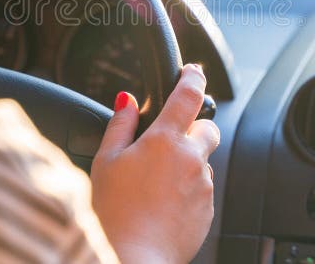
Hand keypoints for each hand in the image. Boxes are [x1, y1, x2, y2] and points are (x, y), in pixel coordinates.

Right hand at [91, 64, 219, 262]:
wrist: (134, 260)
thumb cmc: (114, 213)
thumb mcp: (106, 161)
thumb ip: (121, 125)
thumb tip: (127, 101)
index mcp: (165, 140)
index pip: (189, 95)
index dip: (193, 77)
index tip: (194, 71)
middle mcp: (191, 159)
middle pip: (207, 128)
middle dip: (193, 128)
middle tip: (168, 142)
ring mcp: (203, 185)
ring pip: (203, 162)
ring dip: (187, 163)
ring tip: (155, 185)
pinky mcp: (208, 210)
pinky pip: (202, 189)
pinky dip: (187, 190)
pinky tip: (162, 204)